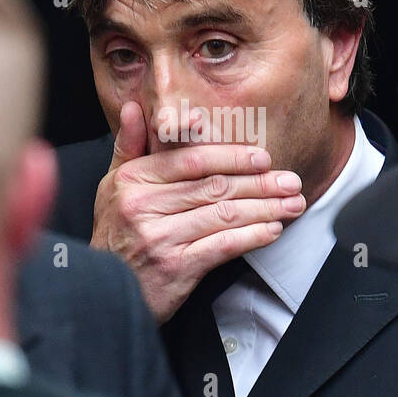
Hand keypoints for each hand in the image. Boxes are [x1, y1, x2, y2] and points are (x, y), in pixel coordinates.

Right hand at [90, 101, 305, 321]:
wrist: (105, 289)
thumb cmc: (115, 235)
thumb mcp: (112, 186)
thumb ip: (129, 146)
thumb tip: (135, 107)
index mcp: (133, 180)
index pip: (192, 160)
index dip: (232, 156)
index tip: (263, 158)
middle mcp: (143, 206)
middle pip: (214, 187)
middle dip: (260, 183)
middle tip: (291, 181)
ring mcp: (159, 237)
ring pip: (224, 214)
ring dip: (265, 209)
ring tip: (291, 204)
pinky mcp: (175, 267)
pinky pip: (222, 246)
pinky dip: (251, 237)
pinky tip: (271, 230)